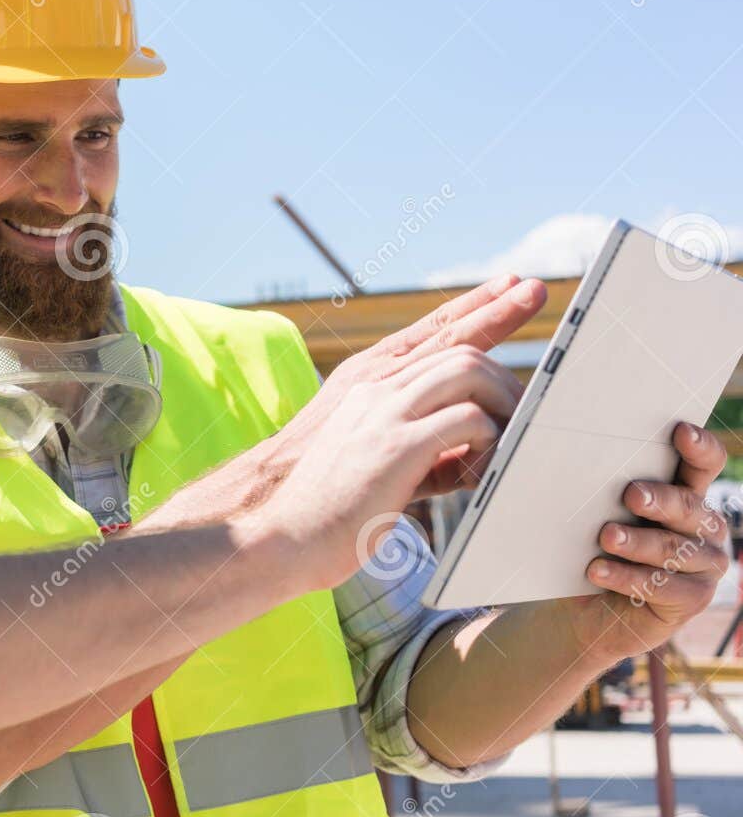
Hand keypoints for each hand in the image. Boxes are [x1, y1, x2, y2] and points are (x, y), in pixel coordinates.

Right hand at [263, 274, 545, 499]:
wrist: (278, 530)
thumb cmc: (327, 504)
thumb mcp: (372, 455)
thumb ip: (421, 442)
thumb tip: (473, 448)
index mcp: (366, 384)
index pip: (430, 330)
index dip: (477, 306)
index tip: (514, 286)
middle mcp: (374, 386)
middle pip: (457, 340)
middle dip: (505, 330)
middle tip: (538, 362)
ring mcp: (384, 412)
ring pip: (468, 370)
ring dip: (503, 396)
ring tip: (515, 426)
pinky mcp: (397, 446)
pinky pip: (468, 421)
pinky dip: (491, 438)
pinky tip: (488, 462)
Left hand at [559, 422, 730, 662]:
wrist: (585, 608)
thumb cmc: (593, 548)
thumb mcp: (598, 515)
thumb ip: (602, 490)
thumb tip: (568, 455)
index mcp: (687, 494)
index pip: (703, 464)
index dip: (699, 447)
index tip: (679, 430)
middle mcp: (704, 526)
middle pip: (689, 506)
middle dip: (661, 499)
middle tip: (631, 494)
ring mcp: (705, 564)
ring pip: (673, 549)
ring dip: (638, 542)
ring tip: (607, 536)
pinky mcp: (692, 599)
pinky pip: (662, 587)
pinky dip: (627, 577)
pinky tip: (598, 570)